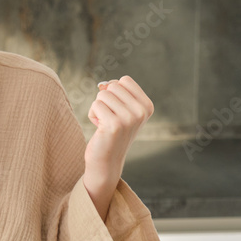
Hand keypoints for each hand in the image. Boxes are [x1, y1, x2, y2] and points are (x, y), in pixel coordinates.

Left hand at [83, 76, 153, 204]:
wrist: (106, 160)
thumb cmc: (112, 131)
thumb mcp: (121, 108)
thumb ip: (116, 91)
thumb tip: (103, 84)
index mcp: (147, 106)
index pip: (125, 80)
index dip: (114, 91)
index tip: (117, 109)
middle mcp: (141, 112)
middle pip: (113, 86)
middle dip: (105, 100)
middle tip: (109, 117)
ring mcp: (129, 118)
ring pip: (103, 94)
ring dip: (98, 107)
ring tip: (105, 123)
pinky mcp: (114, 125)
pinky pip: (96, 104)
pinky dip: (92, 114)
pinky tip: (100, 128)